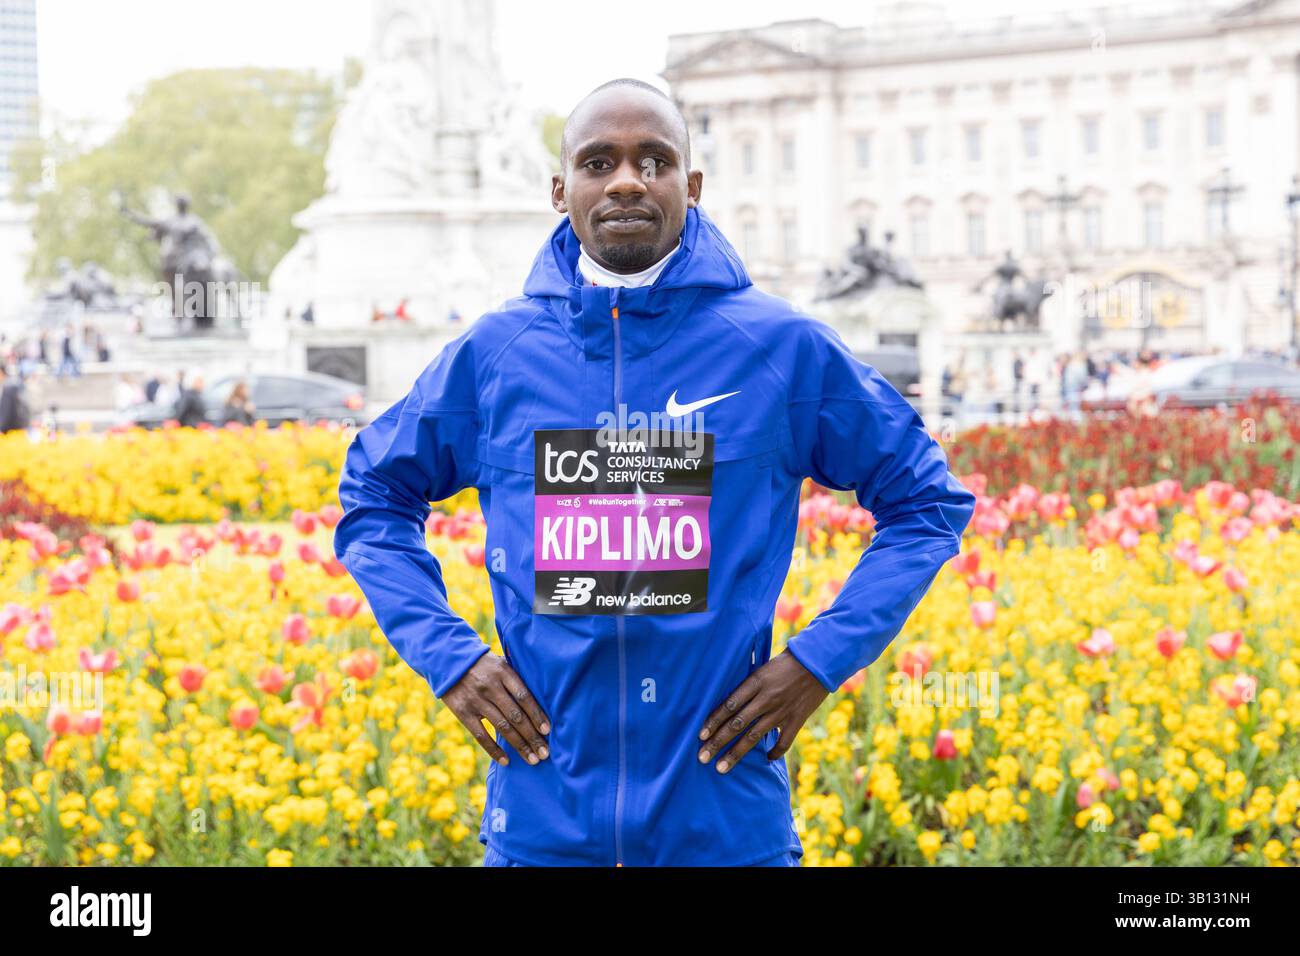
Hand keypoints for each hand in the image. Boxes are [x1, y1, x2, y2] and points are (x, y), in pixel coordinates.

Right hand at [442, 653, 549, 767]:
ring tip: (533, 759)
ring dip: (519, 745)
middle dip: (532, 737)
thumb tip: (542, 696)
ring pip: (502, 728)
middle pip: (516, 716)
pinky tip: (506, 761)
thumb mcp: (501, 662)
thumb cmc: (483, 664)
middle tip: (545, 753)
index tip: (548, 731)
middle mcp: (491, 687)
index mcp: (503, 673)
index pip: (524, 697)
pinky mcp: (463, 712)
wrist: (448, 660)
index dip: (537, 715)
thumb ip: (517, 678)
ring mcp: (476, 701)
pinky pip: (481, 735)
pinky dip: (494, 750)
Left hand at [697, 651, 828, 772]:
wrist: (817, 662)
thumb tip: (728, 704)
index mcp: (755, 682)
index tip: (700, 735)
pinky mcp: (796, 720)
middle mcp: (766, 698)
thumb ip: (747, 686)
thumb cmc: (786, 663)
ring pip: (754, 737)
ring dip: (736, 754)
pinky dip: (774, 753)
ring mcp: (781, 711)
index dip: (713, 721)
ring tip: (721, 768)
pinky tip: (765, 760)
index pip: (729, 705)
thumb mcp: (761, 668)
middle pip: (737, 724)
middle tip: (703, 757)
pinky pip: (783, 742)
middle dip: (718, 742)